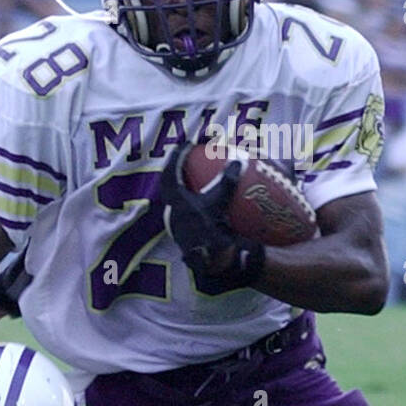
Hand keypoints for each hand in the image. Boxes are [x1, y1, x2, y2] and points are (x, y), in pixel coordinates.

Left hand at [159, 145, 262, 285]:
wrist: (210, 262)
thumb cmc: (212, 232)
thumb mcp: (220, 203)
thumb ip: (227, 181)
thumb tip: (237, 161)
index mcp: (176, 200)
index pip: (171, 172)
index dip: (177, 156)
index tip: (185, 144)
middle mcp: (172, 210)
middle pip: (169, 182)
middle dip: (176, 166)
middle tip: (185, 154)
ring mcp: (177, 220)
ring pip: (175, 195)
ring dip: (182, 181)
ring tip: (192, 170)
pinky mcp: (184, 229)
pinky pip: (185, 205)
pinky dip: (191, 195)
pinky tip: (203, 194)